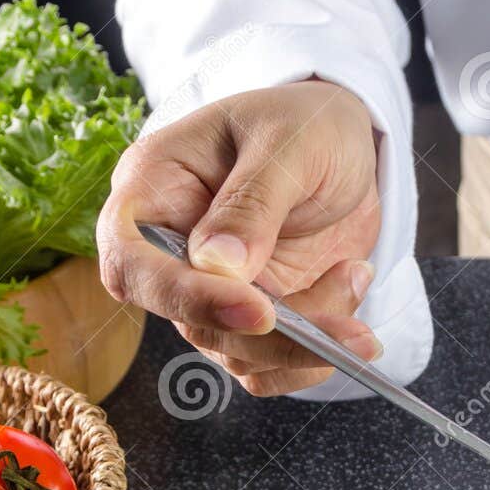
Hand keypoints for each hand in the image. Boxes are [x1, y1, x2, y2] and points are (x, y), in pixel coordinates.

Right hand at [97, 80, 382, 395]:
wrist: (351, 146)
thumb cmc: (308, 123)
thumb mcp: (289, 143)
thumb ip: (253, 202)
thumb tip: (216, 265)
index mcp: (154, 188)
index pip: (131, 262)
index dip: (184, 297)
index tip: (257, 310)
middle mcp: (171, 248)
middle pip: (191, 322)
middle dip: (273, 335)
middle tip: (346, 330)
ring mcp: (211, 290)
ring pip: (236, 351)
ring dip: (308, 342)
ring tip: (358, 276)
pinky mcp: (251, 316)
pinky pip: (266, 365)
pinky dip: (314, 357)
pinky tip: (353, 320)